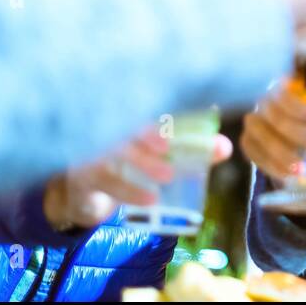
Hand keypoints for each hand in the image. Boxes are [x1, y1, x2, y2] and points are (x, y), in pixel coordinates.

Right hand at [43, 128, 233, 231]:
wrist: (81, 191)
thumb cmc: (125, 164)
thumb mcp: (156, 155)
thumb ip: (191, 150)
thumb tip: (225, 147)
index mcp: (127, 115)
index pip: (143, 105)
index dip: (165, 110)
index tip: (187, 114)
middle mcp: (107, 126)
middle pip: (125, 125)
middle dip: (148, 133)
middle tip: (168, 145)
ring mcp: (90, 148)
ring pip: (115, 152)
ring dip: (141, 162)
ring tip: (168, 175)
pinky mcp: (81, 175)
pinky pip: (104, 180)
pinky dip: (128, 190)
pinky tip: (149, 199)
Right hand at [240, 86, 305, 182]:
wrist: (299, 148)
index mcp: (282, 89)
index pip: (289, 96)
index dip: (305, 111)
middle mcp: (263, 102)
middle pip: (277, 119)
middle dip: (301, 135)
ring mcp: (252, 122)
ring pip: (265, 140)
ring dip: (286, 156)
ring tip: (304, 170)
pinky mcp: (246, 142)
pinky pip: (258, 156)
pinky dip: (275, 167)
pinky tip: (290, 175)